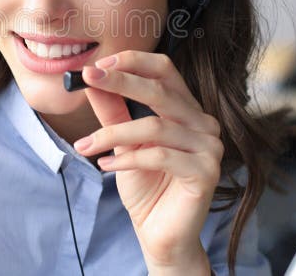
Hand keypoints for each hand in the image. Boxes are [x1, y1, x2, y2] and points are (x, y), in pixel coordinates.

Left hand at [76, 50, 222, 273]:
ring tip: (86, 145)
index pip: (164, 70)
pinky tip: (106, 166)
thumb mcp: (122, 142)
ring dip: (112, 134)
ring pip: (154, 127)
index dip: (132, 62)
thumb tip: (91, 79)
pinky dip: (127, 159)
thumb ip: (113, 110)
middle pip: (161, 90)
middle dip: (121, 82)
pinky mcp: (206, 172)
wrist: (159, 233)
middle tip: (88, 80)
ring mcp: (209, 147)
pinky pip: (160, 156)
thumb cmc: (145, 185)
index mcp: (187, 109)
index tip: (97, 66)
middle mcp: (203, 123)